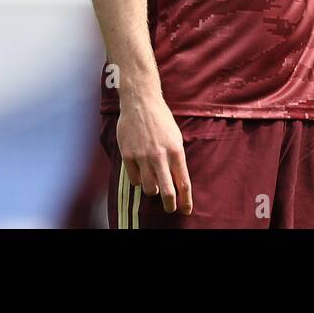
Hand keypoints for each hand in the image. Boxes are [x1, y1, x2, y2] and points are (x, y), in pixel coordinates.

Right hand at [117, 93, 193, 215]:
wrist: (140, 102)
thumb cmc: (161, 120)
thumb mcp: (176, 137)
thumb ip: (176, 158)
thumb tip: (177, 180)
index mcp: (176, 150)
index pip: (183, 182)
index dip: (185, 200)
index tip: (186, 210)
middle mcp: (160, 156)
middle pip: (166, 191)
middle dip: (170, 204)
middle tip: (171, 209)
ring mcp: (142, 156)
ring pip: (148, 188)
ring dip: (152, 189)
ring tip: (153, 182)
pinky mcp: (127, 155)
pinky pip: (133, 179)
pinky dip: (137, 180)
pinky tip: (140, 172)